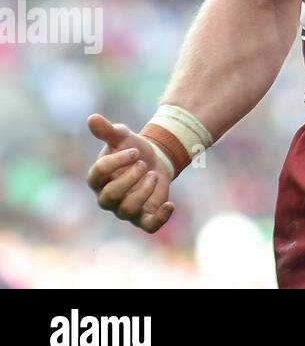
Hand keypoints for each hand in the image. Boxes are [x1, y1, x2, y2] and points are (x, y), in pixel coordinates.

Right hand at [85, 114, 174, 233]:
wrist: (155, 159)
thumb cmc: (133, 149)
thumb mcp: (122, 137)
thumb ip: (107, 130)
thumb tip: (92, 118)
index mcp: (98, 178)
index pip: (98, 175)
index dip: (117, 162)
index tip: (136, 151)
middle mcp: (107, 197)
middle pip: (110, 197)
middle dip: (129, 178)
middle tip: (143, 164)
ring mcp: (124, 209)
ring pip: (127, 210)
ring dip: (144, 192)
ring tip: (153, 175)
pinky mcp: (144, 216)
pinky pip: (149, 227)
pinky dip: (160, 219)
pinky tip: (170, 204)